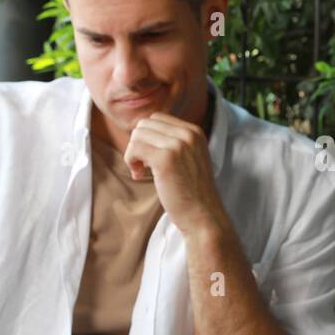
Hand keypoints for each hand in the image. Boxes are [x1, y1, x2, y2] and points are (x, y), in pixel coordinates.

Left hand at [123, 113, 228, 240]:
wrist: (203, 215)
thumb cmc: (192, 191)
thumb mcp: (190, 158)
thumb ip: (174, 142)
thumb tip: (140, 131)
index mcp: (194, 131)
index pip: (157, 118)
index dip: (147, 137)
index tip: (149, 158)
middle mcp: (188, 134)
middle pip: (145, 124)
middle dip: (138, 143)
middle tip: (142, 166)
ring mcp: (178, 145)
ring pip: (138, 134)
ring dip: (133, 153)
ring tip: (141, 171)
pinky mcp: (166, 159)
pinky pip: (135, 148)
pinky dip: (131, 161)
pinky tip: (139, 175)